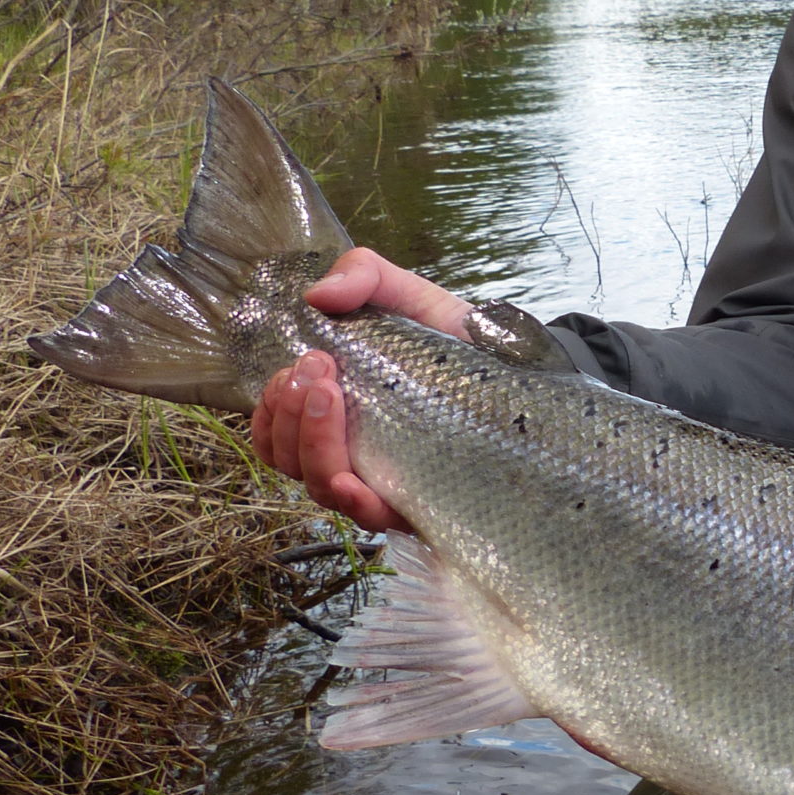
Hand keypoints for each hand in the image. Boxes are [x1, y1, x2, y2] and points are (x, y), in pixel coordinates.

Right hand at [249, 249, 471, 532]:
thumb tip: (315, 295)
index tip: (303, 363)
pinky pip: (371, 518)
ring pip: (321, 487)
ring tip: (332, 397)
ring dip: (313, 445)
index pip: (275, 429)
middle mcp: (351, 452)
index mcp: (336, 412)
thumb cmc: (456, 338)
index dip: (271, 406)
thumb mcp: (407, 294)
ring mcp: (383, 481)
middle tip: (319, 369)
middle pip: (288, 459)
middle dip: (290, 415)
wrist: (522, 366)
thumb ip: (362, 277)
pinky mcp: (420, 504)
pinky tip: (355, 480)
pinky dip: (353, 498)